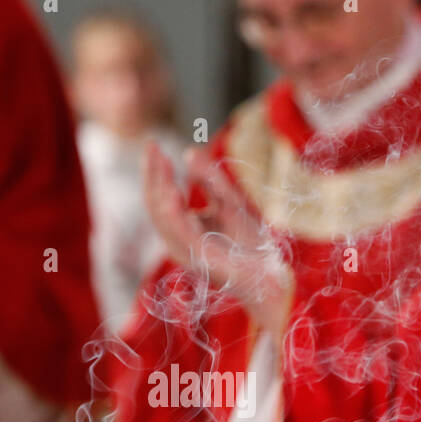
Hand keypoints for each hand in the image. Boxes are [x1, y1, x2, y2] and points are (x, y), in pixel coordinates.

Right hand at [142, 141, 289, 329]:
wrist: (269, 276)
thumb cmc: (249, 244)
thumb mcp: (229, 202)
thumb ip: (210, 180)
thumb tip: (189, 152)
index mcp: (181, 230)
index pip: (160, 197)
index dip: (155, 171)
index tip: (153, 144)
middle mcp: (177, 242)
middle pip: (155, 205)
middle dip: (152, 176)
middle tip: (152, 147)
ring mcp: (186, 253)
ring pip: (163, 220)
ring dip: (159, 191)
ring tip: (161, 166)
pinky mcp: (200, 260)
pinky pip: (181, 236)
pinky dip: (175, 216)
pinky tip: (174, 194)